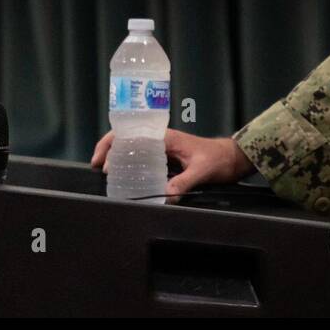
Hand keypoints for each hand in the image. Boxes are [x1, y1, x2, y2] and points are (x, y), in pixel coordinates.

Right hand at [90, 128, 253, 198]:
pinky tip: (127, 179)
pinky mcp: (167, 159)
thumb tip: (165, 195)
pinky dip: (132, 167)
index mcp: (165, 137)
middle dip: (108, 151)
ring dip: (118, 159)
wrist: (232, 158)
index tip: (103, 164)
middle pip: (127, 140)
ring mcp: (163, 149)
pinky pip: (144, 160)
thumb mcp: (202, 171)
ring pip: (133, 149)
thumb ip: (184, 182)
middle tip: (97, 169)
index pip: (131, 134)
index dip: (113, 146)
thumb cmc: (219, 158)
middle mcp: (161, 140)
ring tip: (107, 175)